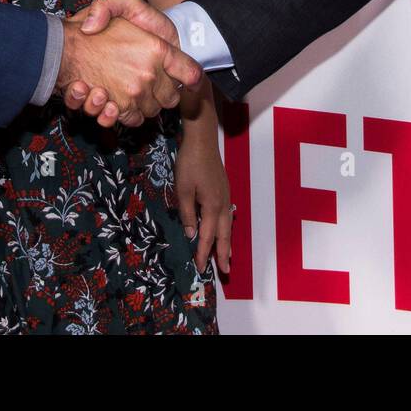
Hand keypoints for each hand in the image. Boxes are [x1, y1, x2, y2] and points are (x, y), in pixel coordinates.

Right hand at [57, 10, 199, 128]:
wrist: (67, 48)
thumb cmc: (103, 24)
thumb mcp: (122, 2)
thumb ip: (125, 6)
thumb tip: (109, 28)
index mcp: (157, 48)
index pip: (192, 73)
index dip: (193, 78)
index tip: (190, 80)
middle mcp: (148, 73)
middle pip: (173, 97)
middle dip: (165, 92)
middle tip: (148, 80)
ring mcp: (133, 93)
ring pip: (152, 110)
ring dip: (143, 104)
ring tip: (123, 88)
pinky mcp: (117, 107)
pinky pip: (131, 119)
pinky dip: (123, 115)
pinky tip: (109, 103)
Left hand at [175, 81, 232, 275]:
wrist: (202, 139)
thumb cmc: (190, 163)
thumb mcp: (182, 189)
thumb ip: (187, 213)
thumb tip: (191, 234)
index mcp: (212, 206)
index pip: (207, 235)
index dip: (203, 252)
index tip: (200, 268)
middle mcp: (222, 204)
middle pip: (224, 234)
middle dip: (223, 253)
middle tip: (225, 271)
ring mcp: (226, 196)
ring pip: (228, 225)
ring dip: (227, 242)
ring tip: (227, 256)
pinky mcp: (224, 190)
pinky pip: (227, 216)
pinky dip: (227, 228)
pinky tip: (224, 229)